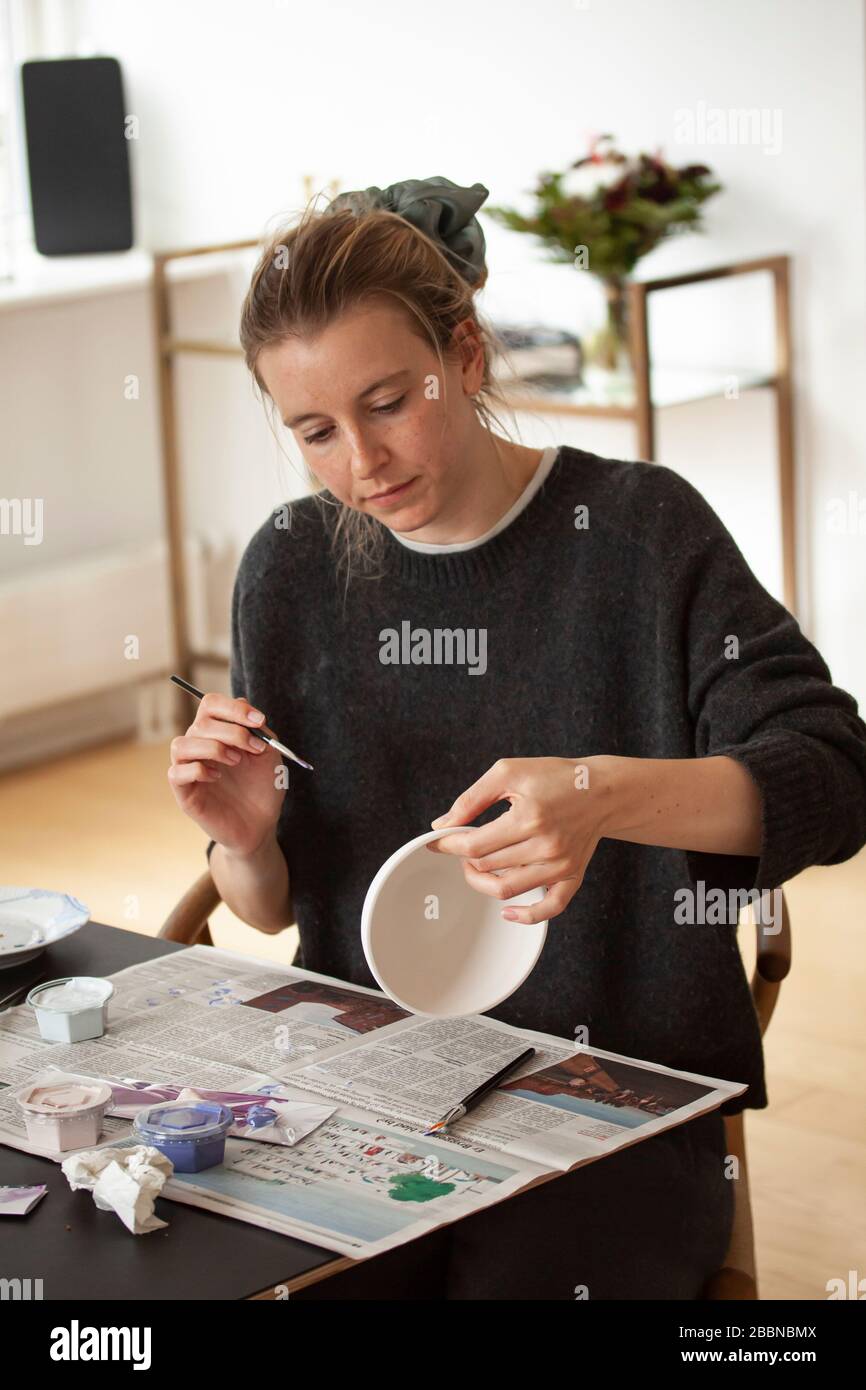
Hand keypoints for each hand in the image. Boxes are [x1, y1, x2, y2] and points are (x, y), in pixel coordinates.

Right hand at [168, 692, 286, 856]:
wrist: (261, 824)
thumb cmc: (262, 787)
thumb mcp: (268, 754)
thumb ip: (257, 729)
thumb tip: (241, 702)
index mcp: (217, 733)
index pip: (210, 705)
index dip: (233, 708)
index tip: (259, 721)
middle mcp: (199, 746)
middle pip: (201, 723)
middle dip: (233, 732)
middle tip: (256, 750)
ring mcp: (188, 769)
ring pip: (181, 744)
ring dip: (213, 748)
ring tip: (236, 761)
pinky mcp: (184, 792)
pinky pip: (176, 772)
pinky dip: (198, 770)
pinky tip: (218, 777)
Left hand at [427, 756, 615, 923]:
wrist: (601, 790)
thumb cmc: (555, 777)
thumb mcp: (508, 772)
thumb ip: (472, 798)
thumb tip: (443, 825)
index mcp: (529, 818)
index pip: (474, 845)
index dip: (449, 845)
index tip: (438, 842)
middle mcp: (546, 846)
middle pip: (487, 866)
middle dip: (464, 858)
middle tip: (461, 846)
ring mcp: (560, 865)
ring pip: (507, 889)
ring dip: (482, 881)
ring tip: (475, 866)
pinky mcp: (572, 876)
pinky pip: (549, 908)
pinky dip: (525, 916)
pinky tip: (507, 912)